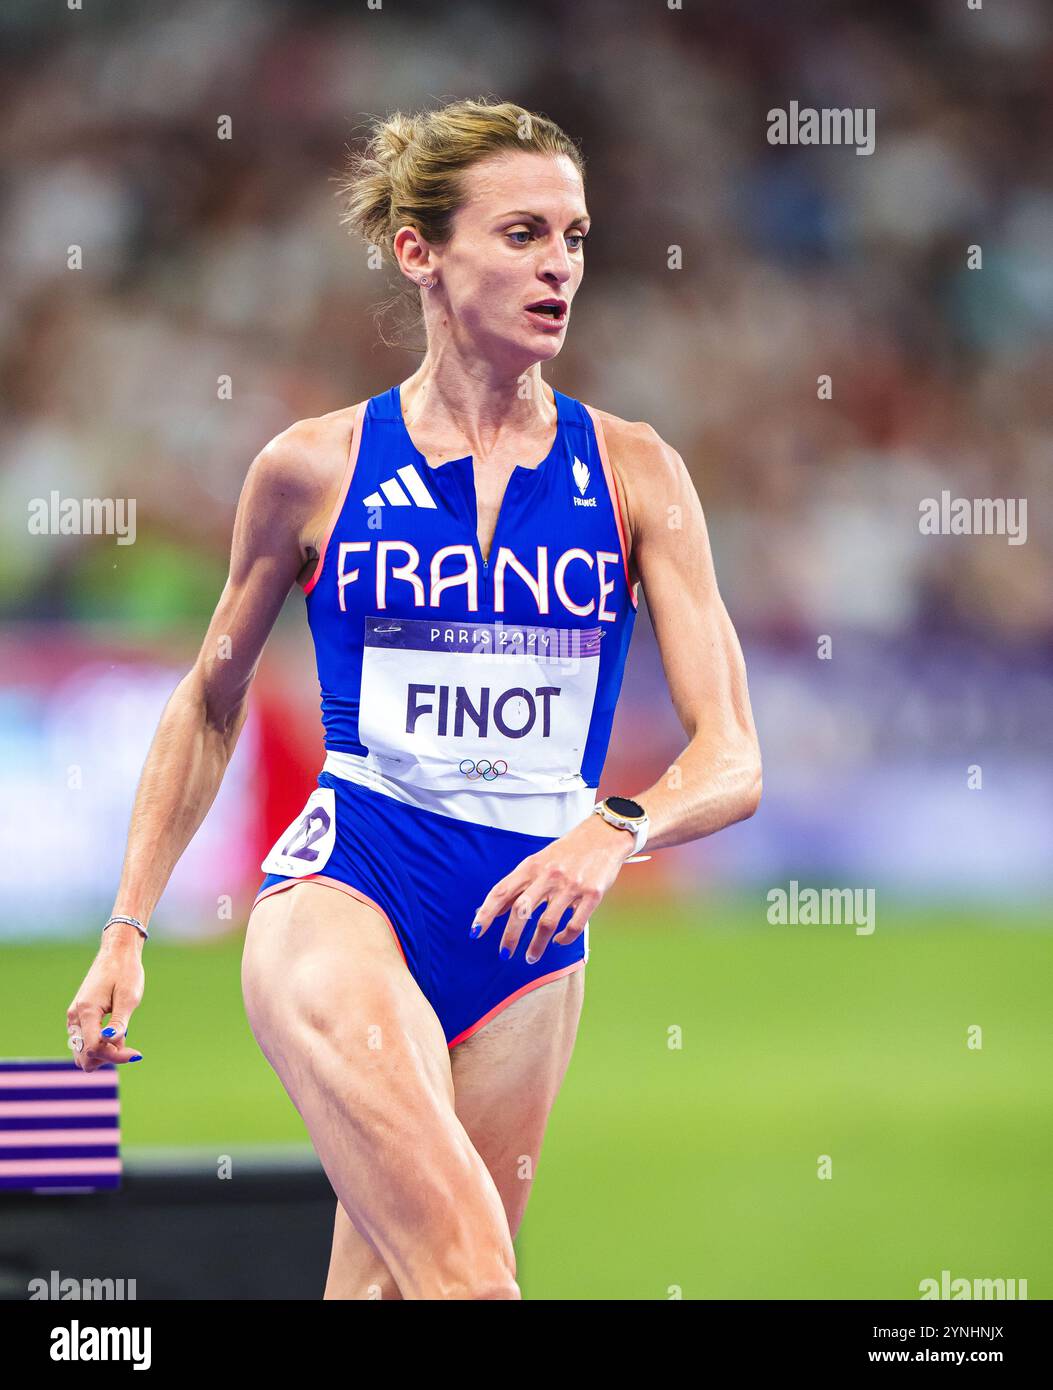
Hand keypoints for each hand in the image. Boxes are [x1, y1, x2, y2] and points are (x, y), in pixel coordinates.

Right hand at [66, 925, 145, 1070]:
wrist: (116, 954)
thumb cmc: (125, 972)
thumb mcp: (128, 997)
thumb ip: (119, 1022)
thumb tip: (111, 1042)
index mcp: (86, 1011)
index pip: (94, 1048)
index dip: (115, 1056)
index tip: (136, 1053)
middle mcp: (74, 1017)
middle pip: (84, 1056)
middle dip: (107, 1057)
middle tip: (128, 1043)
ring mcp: (74, 1018)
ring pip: (81, 1053)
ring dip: (102, 1053)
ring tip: (121, 1035)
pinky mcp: (78, 1018)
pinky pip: (84, 1043)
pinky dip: (98, 1045)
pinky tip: (115, 1033)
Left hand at [471, 812, 633, 964]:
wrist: (604, 836)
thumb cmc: (566, 852)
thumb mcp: (537, 863)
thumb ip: (516, 886)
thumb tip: (488, 911)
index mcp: (531, 866)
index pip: (502, 891)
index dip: (486, 913)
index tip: (475, 932)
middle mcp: (548, 876)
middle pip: (521, 910)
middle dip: (510, 936)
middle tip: (504, 954)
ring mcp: (571, 886)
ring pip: (547, 923)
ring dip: (536, 945)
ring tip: (530, 958)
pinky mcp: (592, 895)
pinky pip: (574, 925)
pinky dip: (564, 938)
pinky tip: (558, 941)